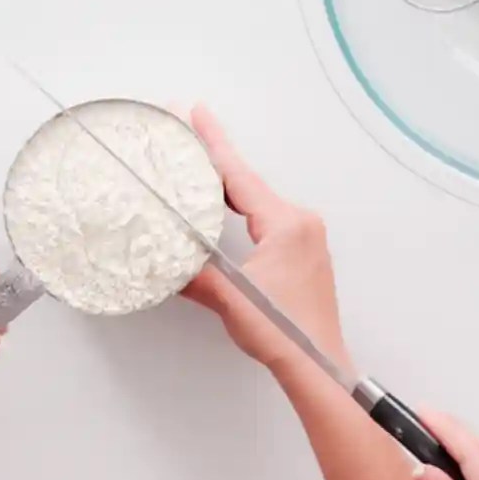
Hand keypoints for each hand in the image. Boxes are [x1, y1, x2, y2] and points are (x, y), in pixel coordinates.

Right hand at [183, 105, 351, 373]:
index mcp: (286, 224)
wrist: (317, 365)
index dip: (214, 143)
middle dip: (217, 162)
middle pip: (249, 184)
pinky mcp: (304, 253)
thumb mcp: (229, 298)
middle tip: (189, 136)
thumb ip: (193, 274)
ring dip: (229, 188)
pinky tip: (224, 210)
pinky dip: (244, 209)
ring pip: (259, 201)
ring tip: (199, 170)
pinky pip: (268, 218)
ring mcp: (306, 238)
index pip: (240, 176)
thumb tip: (160, 261)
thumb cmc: (284, 333)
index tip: (196, 113)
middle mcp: (301, 223)